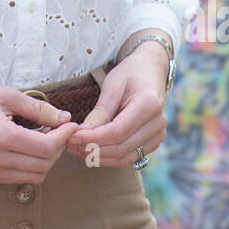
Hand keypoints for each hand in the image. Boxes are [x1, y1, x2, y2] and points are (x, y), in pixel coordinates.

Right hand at [0, 84, 78, 183]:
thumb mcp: (6, 95)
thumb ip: (38, 108)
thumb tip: (64, 118)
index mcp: (1, 137)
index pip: (46, 148)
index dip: (64, 137)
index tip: (70, 124)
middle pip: (44, 166)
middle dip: (58, 148)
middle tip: (59, 129)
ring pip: (33, 176)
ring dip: (46, 159)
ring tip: (44, 137)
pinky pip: (18, 177)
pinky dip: (30, 165)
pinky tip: (28, 146)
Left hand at [66, 43, 168, 167]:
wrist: (151, 71)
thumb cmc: (130, 73)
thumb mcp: (113, 84)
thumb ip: (100, 111)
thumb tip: (83, 133)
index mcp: (149, 104)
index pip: (118, 131)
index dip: (93, 138)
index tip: (72, 136)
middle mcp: (158, 124)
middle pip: (121, 148)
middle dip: (93, 149)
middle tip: (70, 144)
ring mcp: (159, 135)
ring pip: (125, 158)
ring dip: (99, 157)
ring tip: (77, 149)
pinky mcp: (154, 142)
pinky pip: (130, 157)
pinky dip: (110, 158)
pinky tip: (93, 150)